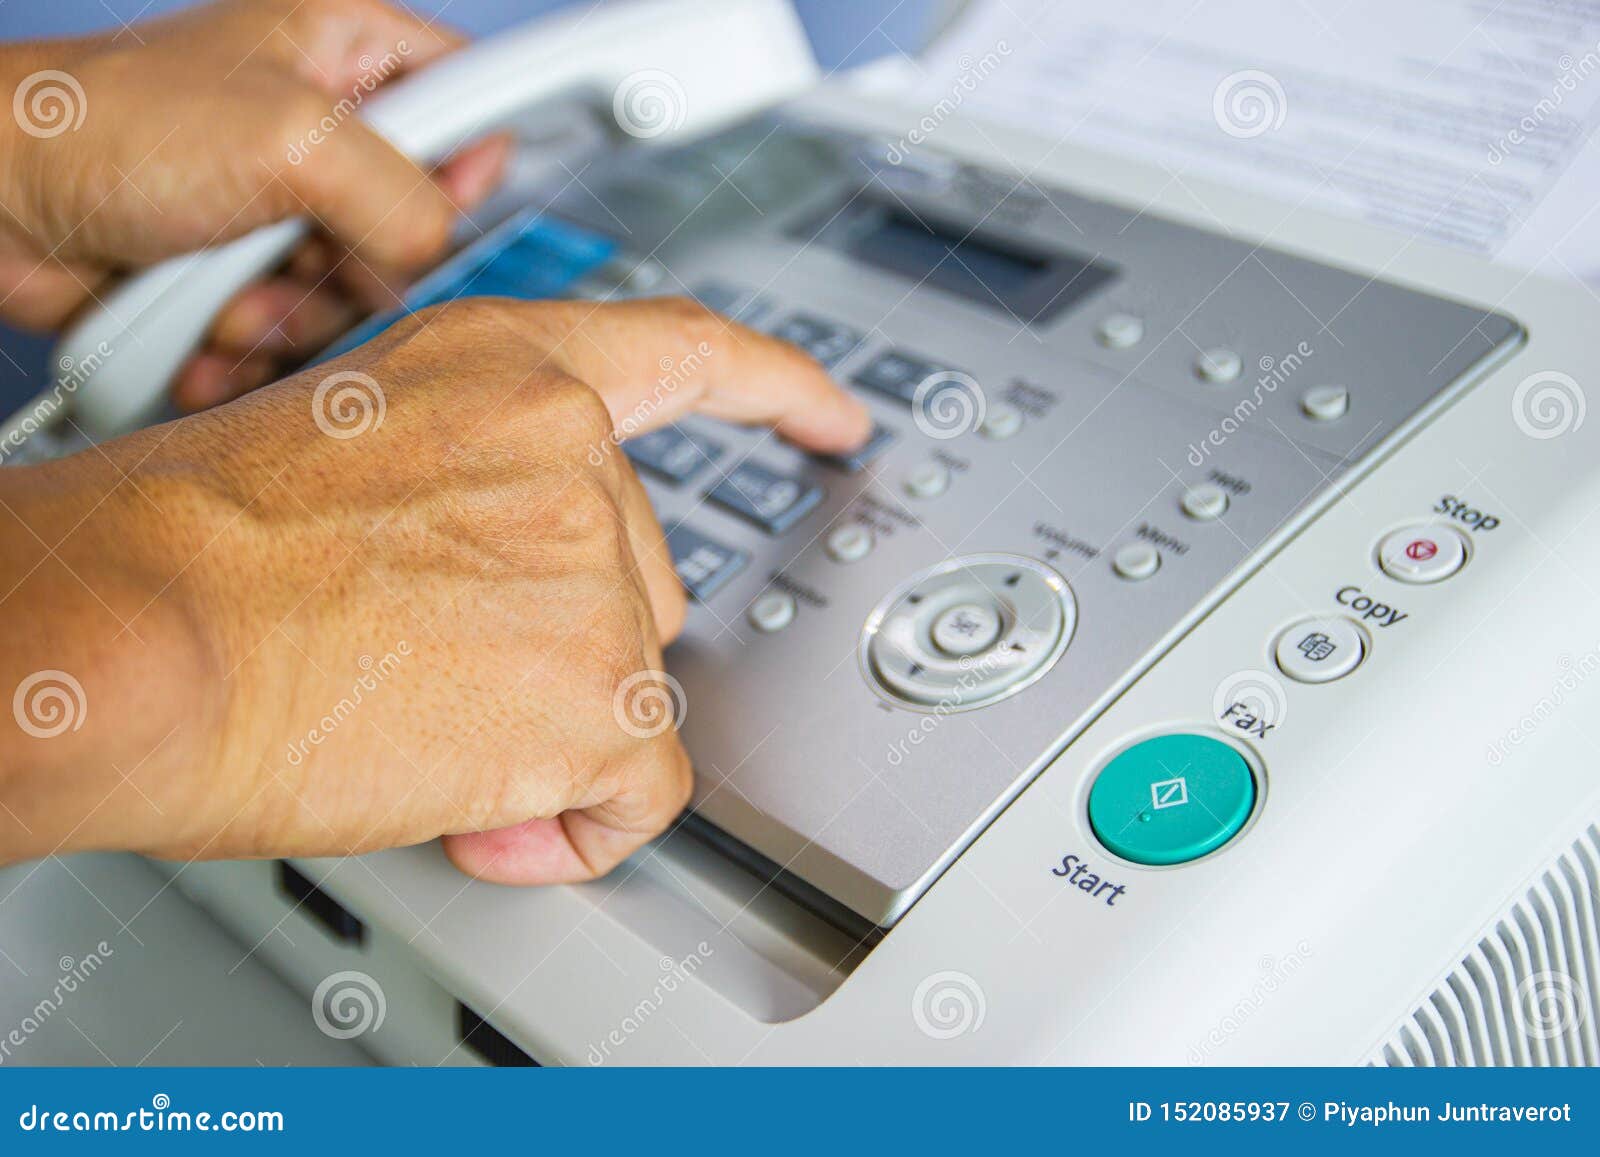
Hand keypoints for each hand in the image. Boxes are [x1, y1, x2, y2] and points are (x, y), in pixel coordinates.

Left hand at [0, 0, 506, 409]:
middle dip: (358, 267)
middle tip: (297, 259)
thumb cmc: (104, 127)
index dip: (469, 165)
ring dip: (298, 318)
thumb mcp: (288, 139)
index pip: (471, 98)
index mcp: (344, 47)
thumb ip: (400, 193)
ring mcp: (286, 204)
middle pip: (419, 221)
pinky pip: (302, 330)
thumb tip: (438, 248)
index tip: (432, 211)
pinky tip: (207, 336)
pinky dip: (257, 350)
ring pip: (361, 291)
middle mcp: (324, 126)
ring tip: (229, 300)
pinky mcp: (249, 270)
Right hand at [0, 297, 870, 880]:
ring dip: (541, 734)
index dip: (774, 391)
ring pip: (626, 689)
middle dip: (559, 646)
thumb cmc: (175, 552)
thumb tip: (498, 605)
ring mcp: (594, 571)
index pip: (684, 359)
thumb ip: (460, 490)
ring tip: (407, 725)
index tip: (831, 418)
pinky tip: (481, 808)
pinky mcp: (600, 690)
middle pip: (639, 583)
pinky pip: (638, 792)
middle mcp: (570, 455)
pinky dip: (572, 824)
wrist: (126, 630)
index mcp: (503, 371)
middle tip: (427, 669)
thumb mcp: (341, 449)